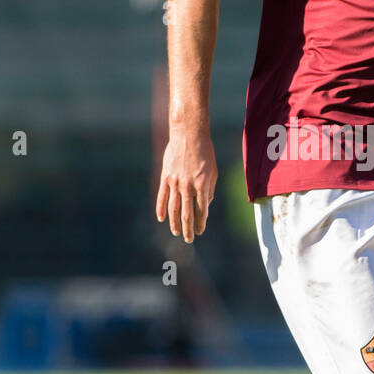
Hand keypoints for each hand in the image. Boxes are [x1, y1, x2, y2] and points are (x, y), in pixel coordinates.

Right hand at [156, 127, 216, 242]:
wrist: (189, 135)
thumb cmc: (205, 153)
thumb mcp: (213, 172)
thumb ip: (209, 190)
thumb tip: (205, 206)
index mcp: (202, 185)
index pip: (202, 210)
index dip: (201, 223)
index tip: (201, 231)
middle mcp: (188, 186)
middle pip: (187, 213)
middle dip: (189, 228)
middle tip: (189, 239)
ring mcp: (175, 182)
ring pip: (173, 208)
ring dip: (174, 223)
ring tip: (177, 232)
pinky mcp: (165, 177)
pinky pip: (162, 196)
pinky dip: (161, 208)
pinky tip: (161, 218)